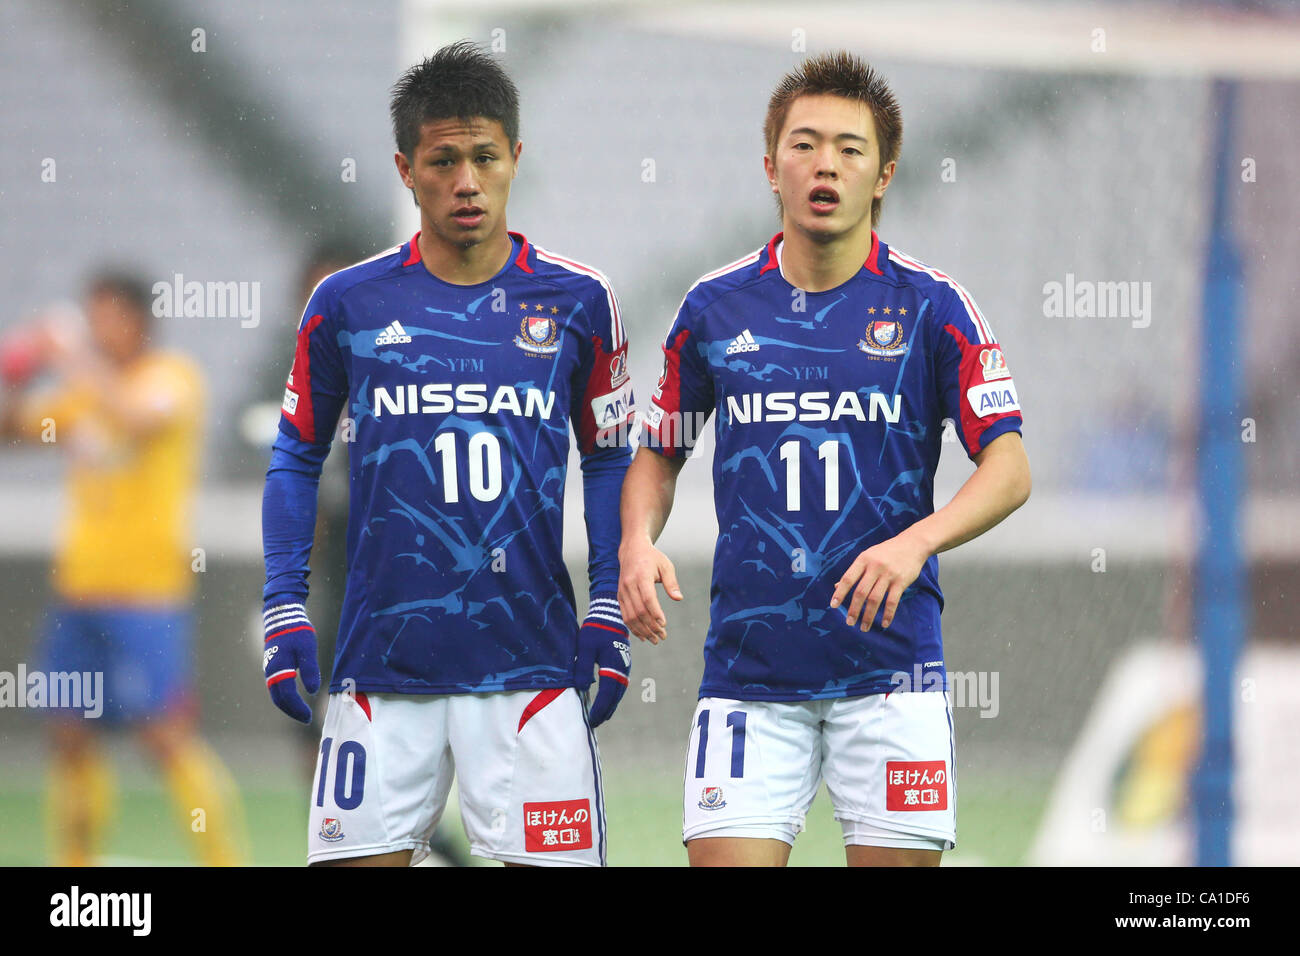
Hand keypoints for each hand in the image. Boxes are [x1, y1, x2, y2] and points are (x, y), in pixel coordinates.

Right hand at [262, 602, 320, 722]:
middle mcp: (271, 672)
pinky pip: (276, 686)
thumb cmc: (297, 632)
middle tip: (306, 719)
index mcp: (279, 669)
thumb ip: (309, 670)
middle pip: (278, 698)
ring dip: (288, 705)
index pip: (287, 695)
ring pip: (276, 693)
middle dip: (292, 711)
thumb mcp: (307, 650)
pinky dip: (284, 696)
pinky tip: (294, 698)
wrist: (283, 616)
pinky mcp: (272, 666)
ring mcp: (270, 669)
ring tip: (301, 712)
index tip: (309, 717)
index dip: (298, 708)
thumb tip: (312, 691)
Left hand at [576, 594, 629, 727]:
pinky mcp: (623, 664)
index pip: (607, 693)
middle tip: (595, 723)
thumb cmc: (596, 630)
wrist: (610, 615)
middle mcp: (622, 669)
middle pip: (616, 696)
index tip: (591, 719)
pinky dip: (614, 696)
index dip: (600, 708)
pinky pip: (620, 685)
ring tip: (602, 716)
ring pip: (620, 691)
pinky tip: (608, 700)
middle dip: (606, 711)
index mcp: (613, 666)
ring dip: (611, 705)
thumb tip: (582, 688)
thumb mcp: (585, 647)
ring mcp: (625, 667)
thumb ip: (583, 668)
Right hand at [618, 539, 681, 643]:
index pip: (647, 598)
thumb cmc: (652, 558)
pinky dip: (632, 627)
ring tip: (654, 639)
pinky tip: (643, 635)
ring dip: (642, 630)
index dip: (655, 613)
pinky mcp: (620, 596)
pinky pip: (624, 615)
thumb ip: (672, 583)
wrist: (632, 550)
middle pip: (639, 610)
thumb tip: (678, 598)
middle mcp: (629, 585)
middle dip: (651, 626)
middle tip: (662, 636)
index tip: (663, 624)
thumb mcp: (666, 566)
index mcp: (641, 576)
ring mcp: (622, 591)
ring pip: (630, 616)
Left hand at [830, 532, 929, 630]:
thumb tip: (837, 587)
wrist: (912, 544)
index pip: (848, 578)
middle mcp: (875, 567)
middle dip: (854, 609)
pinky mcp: (901, 582)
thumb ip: (854, 572)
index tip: (833, 605)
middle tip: (849, 622)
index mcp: (863, 559)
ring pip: (875, 599)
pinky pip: (892, 601)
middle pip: (861, 592)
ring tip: (864, 627)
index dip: (840, 593)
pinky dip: (888, 614)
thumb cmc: (885, 552)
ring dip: (868, 615)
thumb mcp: (867, 556)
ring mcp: (889, 574)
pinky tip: (883, 624)